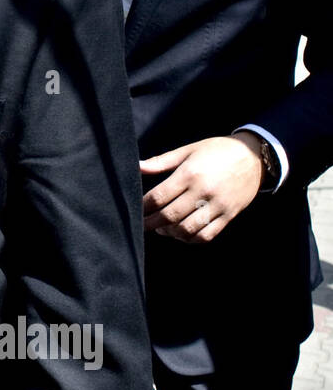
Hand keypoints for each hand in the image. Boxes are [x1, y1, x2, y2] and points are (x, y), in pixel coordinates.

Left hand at [139, 133, 262, 242]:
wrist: (254, 156)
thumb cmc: (217, 151)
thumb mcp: (188, 150)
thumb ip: (161, 161)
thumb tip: (136, 166)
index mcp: (189, 173)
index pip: (158, 197)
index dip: (143, 207)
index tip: (135, 210)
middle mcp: (203, 191)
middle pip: (170, 216)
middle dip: (151, 224)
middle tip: (142, 225)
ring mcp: (218, 205)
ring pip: (187, 229)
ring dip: (170, 233)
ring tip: (161, 229)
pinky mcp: (229, 215)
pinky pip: (207, 235)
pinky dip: (190, 239)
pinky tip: (181, 233)